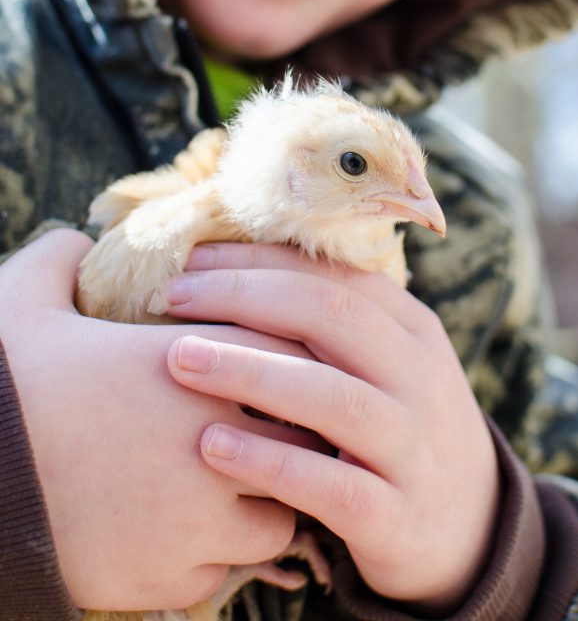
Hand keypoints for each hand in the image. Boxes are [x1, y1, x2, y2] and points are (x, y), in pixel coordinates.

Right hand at [0, 231, 324, 610]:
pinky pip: (231, 565)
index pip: (291, 347)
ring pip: (282, 510)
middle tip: (268, 421)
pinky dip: (219, 549)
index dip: (289, 351)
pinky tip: (188, 527)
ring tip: (233, 480)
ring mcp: (199, 515)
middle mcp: (212, 437)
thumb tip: (79, 245)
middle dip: (295, 426)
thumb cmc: (3, 388)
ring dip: (267, 495)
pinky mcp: (174, 575)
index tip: (272, 357)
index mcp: (191, 363)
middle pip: (305, 431)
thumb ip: (60, 261)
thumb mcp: (23, 303)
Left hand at [166, 242, 500, 612]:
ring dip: (249, 370)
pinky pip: (332, 486)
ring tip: (179, 359)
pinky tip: (212, 445)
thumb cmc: (400, 431)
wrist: (472, 533)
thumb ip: (336, 326)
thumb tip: (239, 274)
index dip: (259, 262)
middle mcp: (420, 378)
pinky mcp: (396, 517)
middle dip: (245, 298)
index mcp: (413, 330)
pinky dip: (270, 463)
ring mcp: (413, 448)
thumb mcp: (390, 367)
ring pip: (333, 396)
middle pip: (332, 316)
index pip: (334, 275)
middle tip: (172, 297)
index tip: (191, 261)